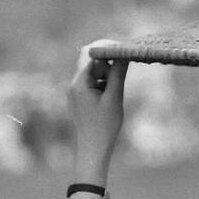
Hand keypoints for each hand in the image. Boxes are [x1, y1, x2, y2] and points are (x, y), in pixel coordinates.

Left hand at [67, 44, 125, 170]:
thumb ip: (118, 74)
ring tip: (116, 92)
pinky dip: (104, 83)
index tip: (123, 50)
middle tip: (122, 72)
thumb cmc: (104, 126)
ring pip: (93, 72)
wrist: (92, 150)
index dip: (106, 48)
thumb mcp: (114, 98)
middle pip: (90, 60)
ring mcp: (77, 92)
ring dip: (107, 74)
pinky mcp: (81, 99)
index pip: (90, 53)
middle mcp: (74, 84)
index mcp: (80, 82)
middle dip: (107, 62)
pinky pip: (93, 83)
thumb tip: (123, 53)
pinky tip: (112, 98)